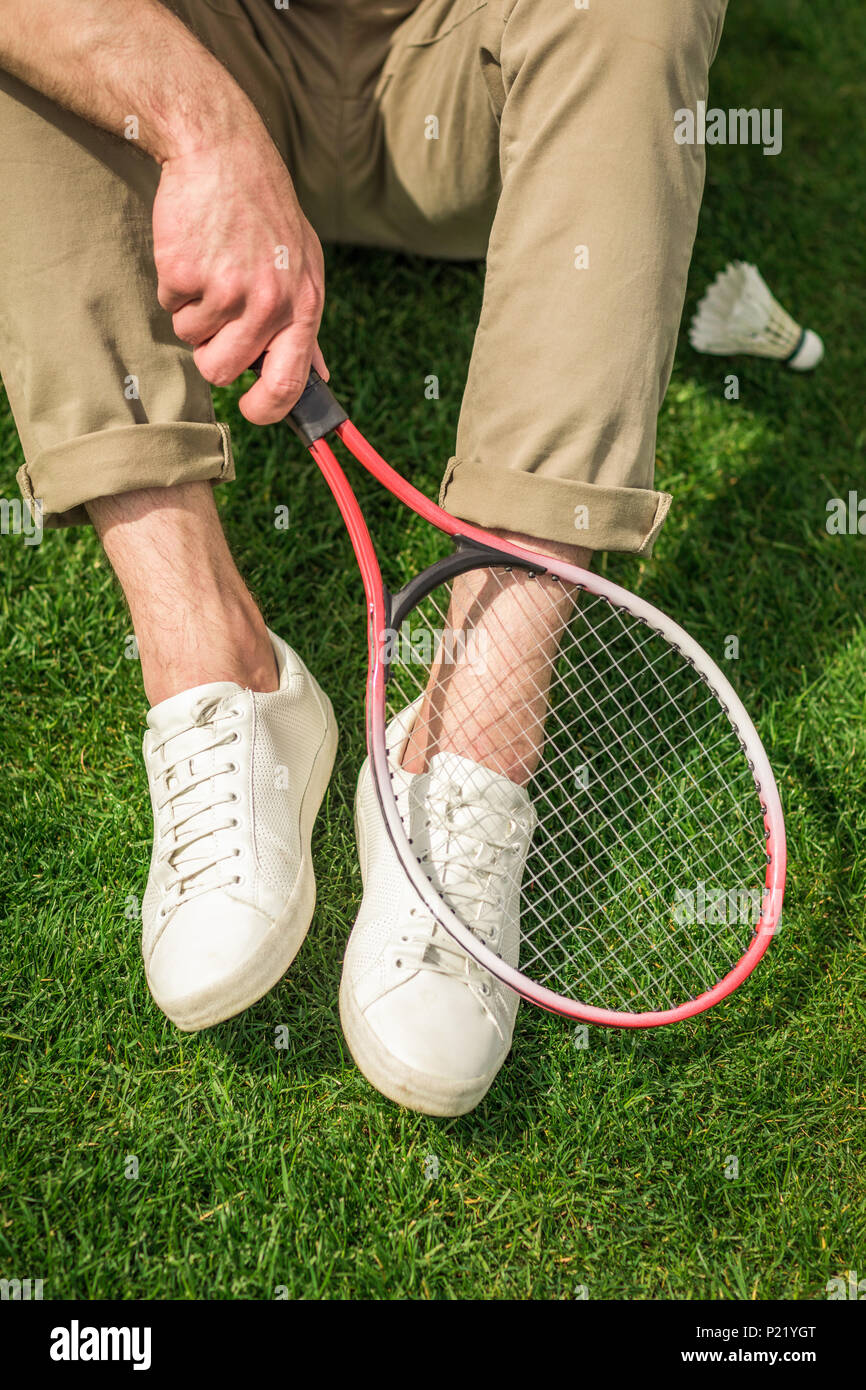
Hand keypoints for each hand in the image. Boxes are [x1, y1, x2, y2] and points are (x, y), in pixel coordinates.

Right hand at [153, 126, 328, 423]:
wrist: (223, 150)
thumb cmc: (265, 211)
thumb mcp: (303, 263)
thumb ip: (306, 324)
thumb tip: (320, 375)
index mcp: (302, 306)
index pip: (288, 385)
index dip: (265, 408)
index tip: (250, 409)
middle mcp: (269, 304)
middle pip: (223, 371)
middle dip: (211, 352)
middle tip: (216, 312)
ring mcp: (226, 290)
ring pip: (192, 339)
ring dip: (192, 311)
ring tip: (210, 265)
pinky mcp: (186, 273)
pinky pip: (169, 305)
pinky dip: (174, 283)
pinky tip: (193, 248)